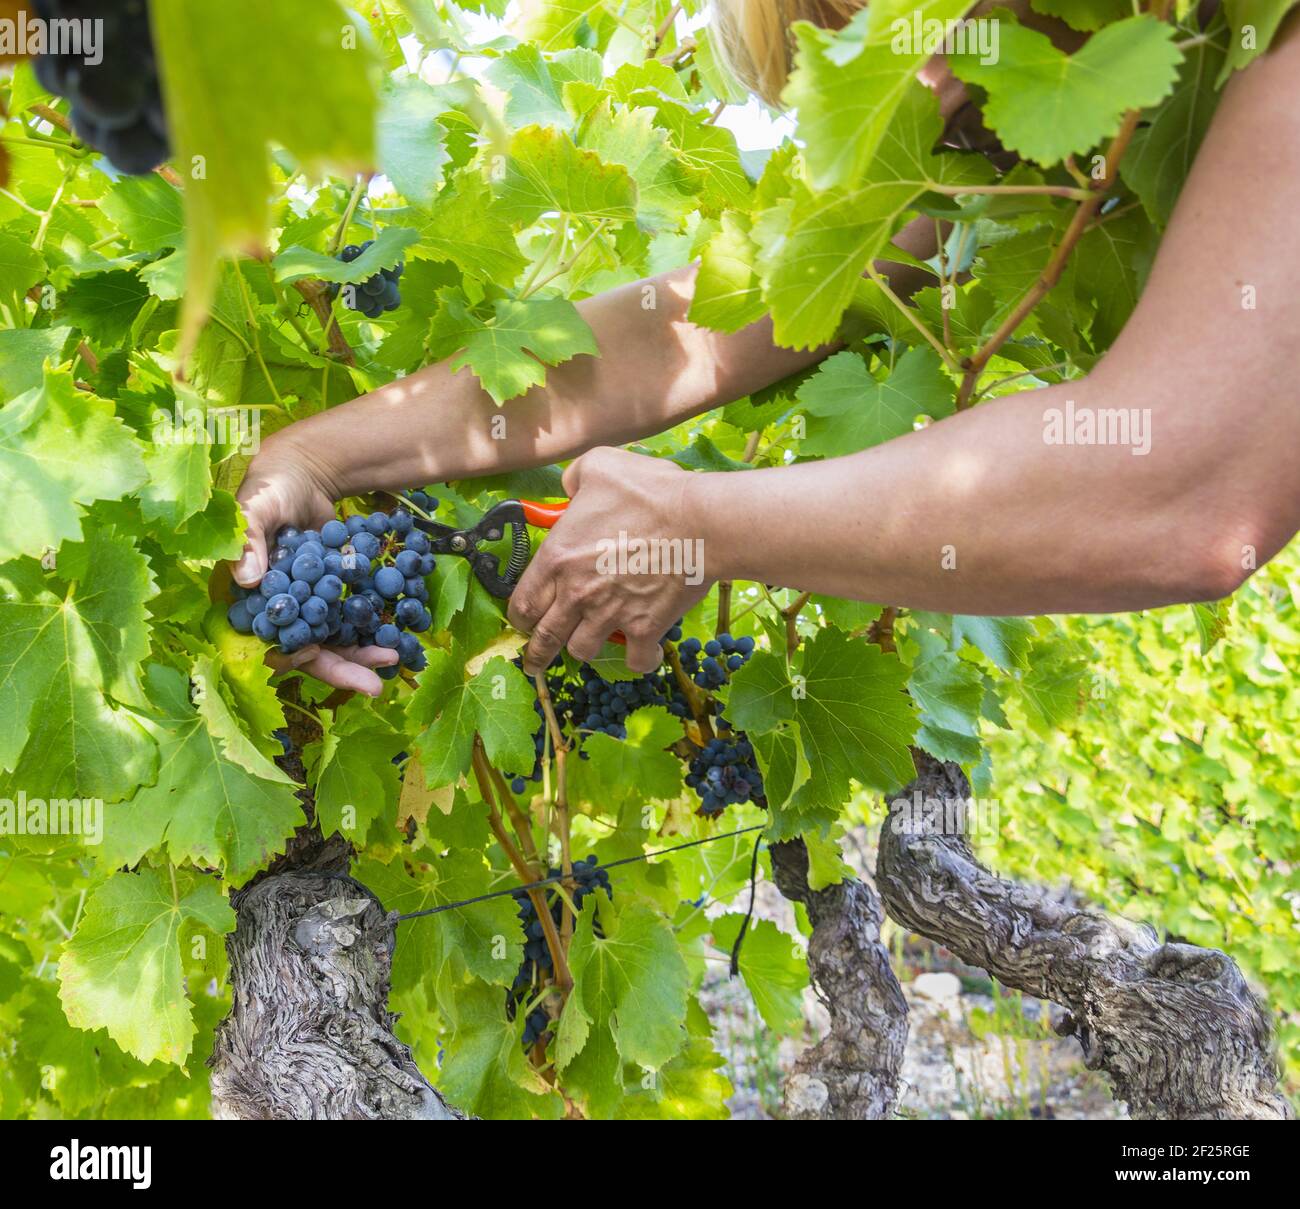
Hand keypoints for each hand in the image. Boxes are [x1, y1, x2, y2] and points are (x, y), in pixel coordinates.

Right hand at [232, 433, 397, 695]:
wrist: (304, 474)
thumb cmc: (269, 491)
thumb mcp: (256, 509)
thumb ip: (250, 541)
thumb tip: (248, 579)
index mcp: (252, 602)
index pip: (268, 641)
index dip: (291, 654)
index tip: (314, 654)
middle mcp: (282, 613)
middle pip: (308, 652)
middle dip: (340, 669)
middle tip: (374, 686)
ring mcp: (311, 608)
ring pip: (336, 642)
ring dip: (362, 655)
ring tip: (393, 660)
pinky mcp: (336, 598)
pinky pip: (354, 621)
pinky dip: (373, 630)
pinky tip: (398, 639)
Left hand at [508, 447, 713, 674]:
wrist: (699, 520)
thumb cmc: (650, 491)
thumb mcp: (599, 466)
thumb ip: (574, 478)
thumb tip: (569, 489)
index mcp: (558, 558)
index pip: (522, 602)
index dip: (520, 616)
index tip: (524, 621)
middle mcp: (576, 593)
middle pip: (545, 638)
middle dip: (537, 653)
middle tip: (536, 662)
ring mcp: (610, 614)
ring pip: (583, 651)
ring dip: (587, 649)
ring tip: (594, 643)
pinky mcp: (645, 628)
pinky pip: (635, 660)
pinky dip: (639, 660)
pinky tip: (645, 652)